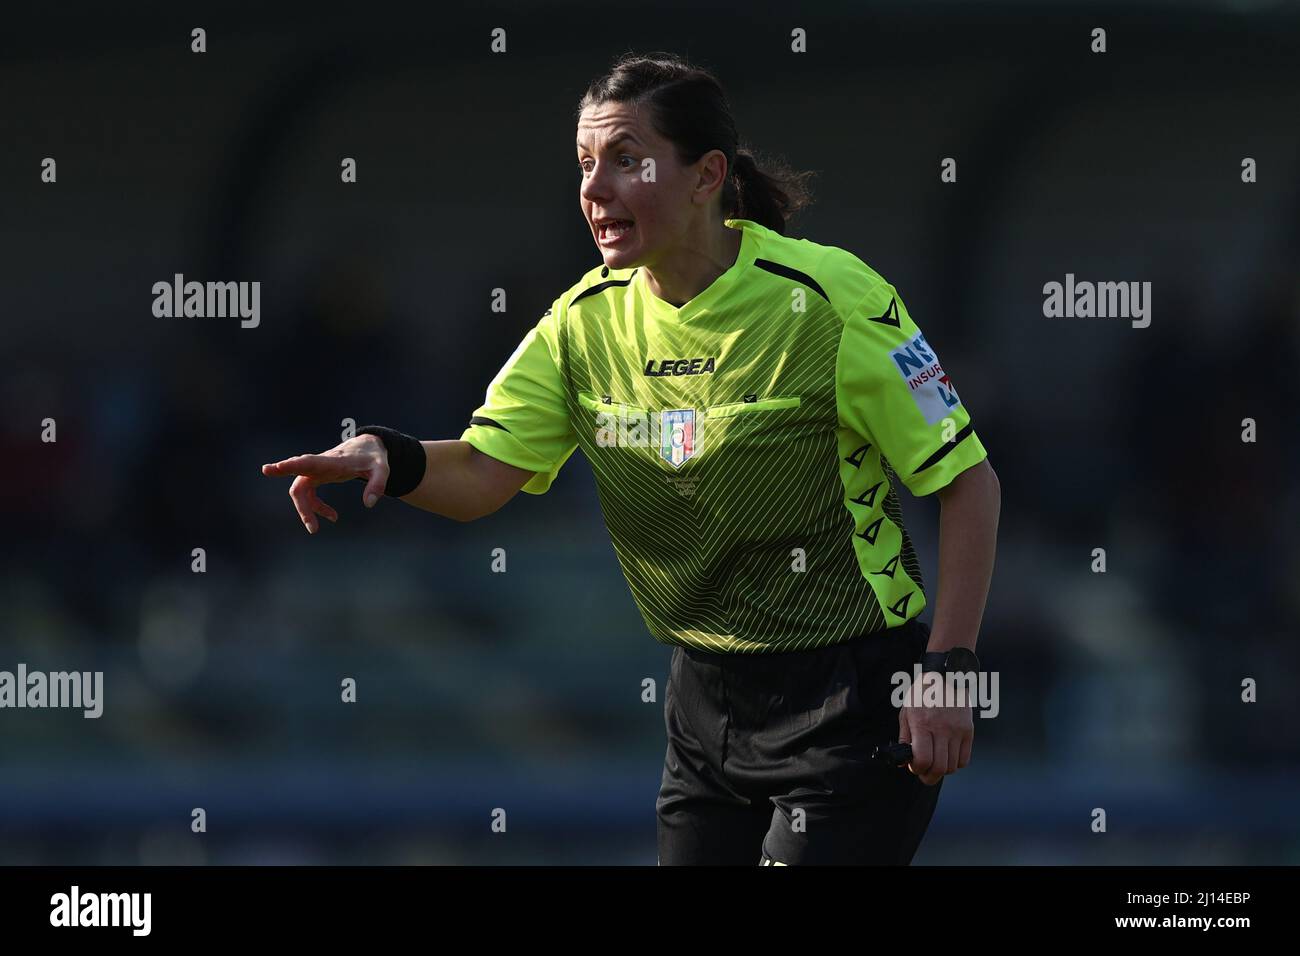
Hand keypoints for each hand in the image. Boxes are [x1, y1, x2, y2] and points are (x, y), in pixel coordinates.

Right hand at [261, 434, 389, 533]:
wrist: (368, 447)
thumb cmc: (374, 458)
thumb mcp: (383, 470)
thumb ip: (378, 485)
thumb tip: (369, 504)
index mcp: (335, 461)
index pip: (311, 462)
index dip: (292, 465)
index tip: (274, 467)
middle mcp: (321, 464)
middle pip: (298, 473)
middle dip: (282, 474)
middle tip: (268, 472)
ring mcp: (317, 470)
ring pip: (300, 489)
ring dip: (306, 509)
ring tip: (316, 528)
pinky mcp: (317, 476)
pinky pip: (308, 494)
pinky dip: (316, 507)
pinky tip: (333, 516)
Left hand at [898, 698, 972, 785]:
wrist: (946, 677)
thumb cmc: (922, 694)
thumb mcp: (906, 712)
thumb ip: (905, 738)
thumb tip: (904, 762)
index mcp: (922, 724)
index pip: (923, 759)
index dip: (916, 769)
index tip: (914, 766)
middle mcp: (941, 729)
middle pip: (939, 768)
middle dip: (929, 777)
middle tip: (924, 773)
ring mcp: (957, 731)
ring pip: (952, 766)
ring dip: (942, 770)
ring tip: (935, 763)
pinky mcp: (968, 731)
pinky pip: (964, 759)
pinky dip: (955, 764)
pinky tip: (947, 756)